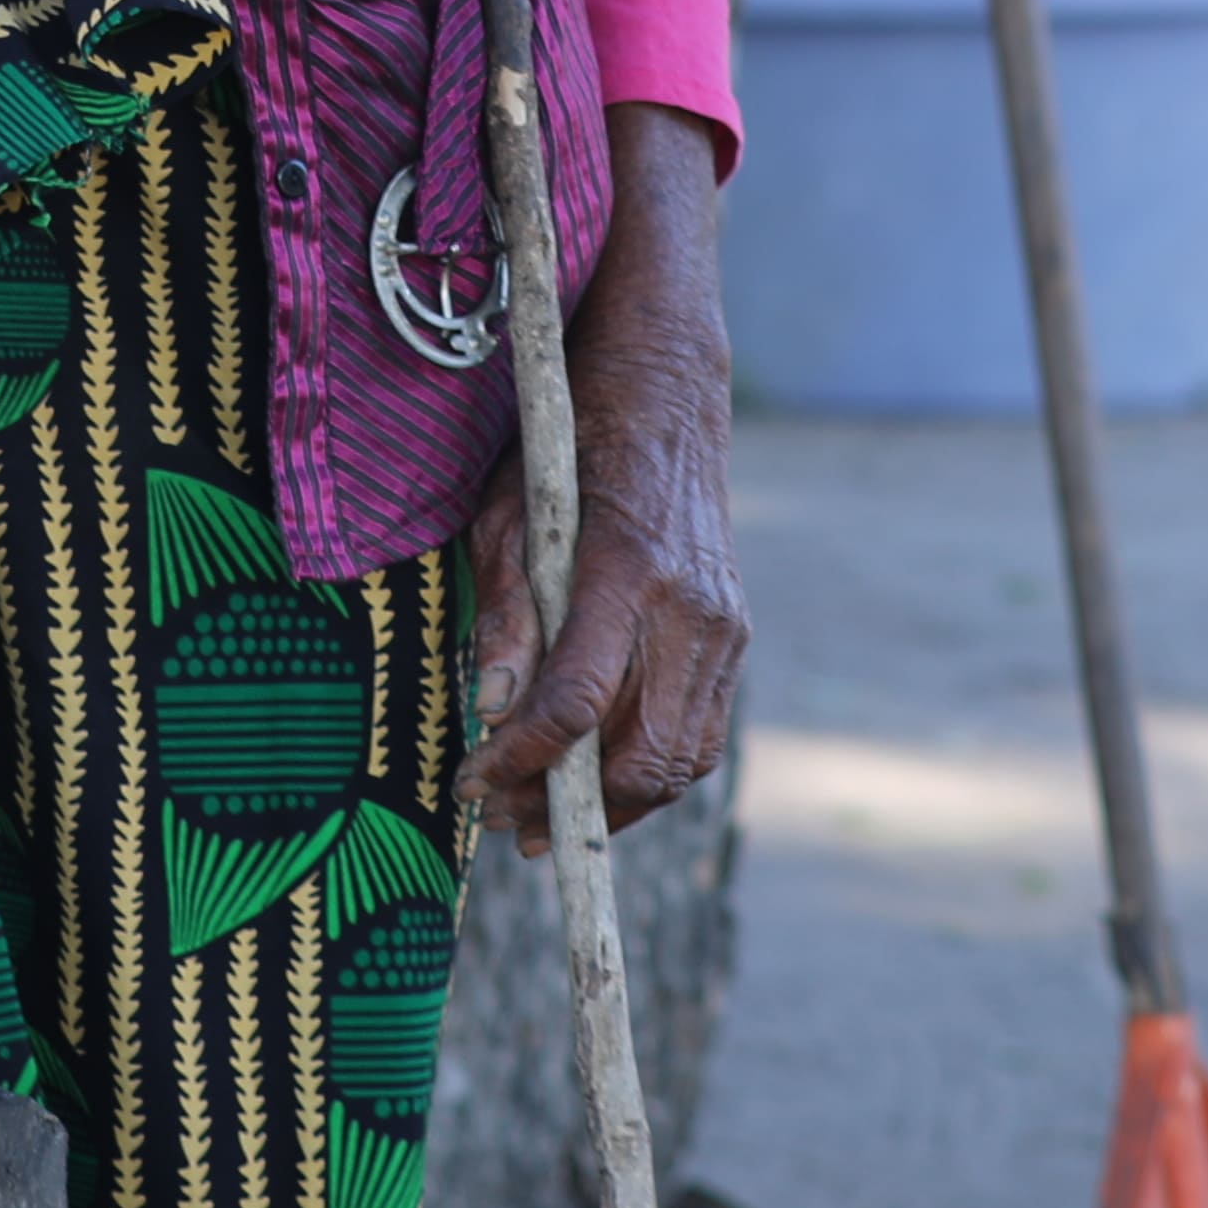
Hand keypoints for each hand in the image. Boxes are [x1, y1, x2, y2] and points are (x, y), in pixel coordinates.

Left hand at [464, 104, 751, 851]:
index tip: (471, 783)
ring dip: (616, 804)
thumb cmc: (568, 441)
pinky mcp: (736, 630)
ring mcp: (724, 622)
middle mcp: (688, 605)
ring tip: (549, 817)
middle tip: (509, 822)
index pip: (575, 701)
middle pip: (642, 756)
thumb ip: (505, 614)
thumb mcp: (507, 511)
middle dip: (571, 805)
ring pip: (682, 757)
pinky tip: (600, 773)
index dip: (519, 759)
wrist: (668, 386)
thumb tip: (493, 709)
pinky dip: (651, 767)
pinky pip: (701, 729)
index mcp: (623, 567)